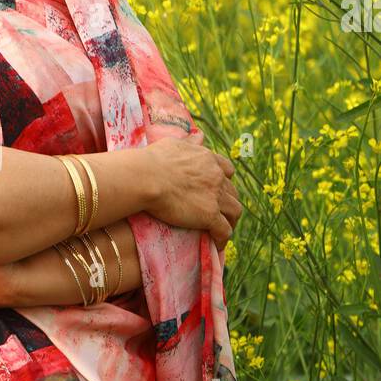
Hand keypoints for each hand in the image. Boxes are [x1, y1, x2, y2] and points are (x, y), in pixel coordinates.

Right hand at [144, 132, 242, 251]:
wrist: (146, 177)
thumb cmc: (153, 160)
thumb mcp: (174, 143)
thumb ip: (189, 142)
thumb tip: (200, 135)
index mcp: (207, 159)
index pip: (227, 169)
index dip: (225, 180)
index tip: (218, 188)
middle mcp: (216, 176)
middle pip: (232, 192)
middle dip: (228, 202)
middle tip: (220, 212)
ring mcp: (215, 196)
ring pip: (234, 212)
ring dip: (231, 221)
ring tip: (223, 230)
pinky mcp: (209, 215)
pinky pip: (224, 230)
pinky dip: (223, 238)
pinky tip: (218, 245)